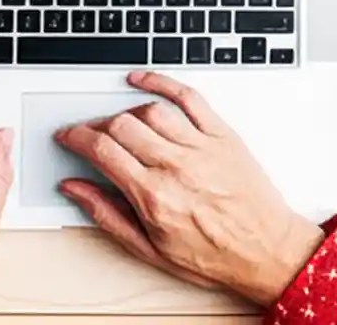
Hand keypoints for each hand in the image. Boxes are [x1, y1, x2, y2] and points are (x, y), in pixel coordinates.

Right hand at [54, 71, 323, 305]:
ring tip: (119, 123)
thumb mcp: (150, 250)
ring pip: (150, 111)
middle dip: (95, 125)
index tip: (69, 137)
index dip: (77, 138)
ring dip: (126, 112)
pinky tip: (143, 81)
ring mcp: (200, 147)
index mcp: (154, 197)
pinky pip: (188, 97)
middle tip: (89, 133)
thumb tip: (76, 190)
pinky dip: (162, 82)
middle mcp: (175, 167)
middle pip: (121, 126)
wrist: (267, 252)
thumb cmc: (214, 256)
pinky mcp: (222, 135)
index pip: (102, 151)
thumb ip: (108, 215)